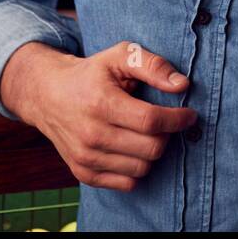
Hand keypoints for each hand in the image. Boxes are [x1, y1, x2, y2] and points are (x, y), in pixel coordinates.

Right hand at [0, 40, 197, 191]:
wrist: (48, 95)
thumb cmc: (92, 74)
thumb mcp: (120, 55)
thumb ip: (153, 66)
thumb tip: (183, 85)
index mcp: (102, 104)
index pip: (151, 121)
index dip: (178, 119)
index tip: (190, 114)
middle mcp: (91, 135)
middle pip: (151, 148)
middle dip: (167, 135)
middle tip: (165, 122)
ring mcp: (85, 157)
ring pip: (142, 168)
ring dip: (152, 152)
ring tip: (146, 133)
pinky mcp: (83, 173)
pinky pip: (127, 183)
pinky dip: (137, 168)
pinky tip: (133, 148)